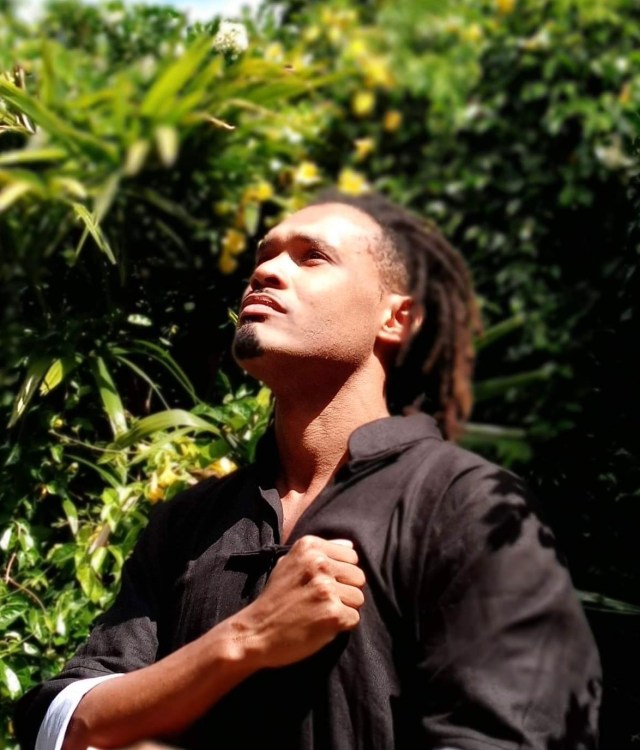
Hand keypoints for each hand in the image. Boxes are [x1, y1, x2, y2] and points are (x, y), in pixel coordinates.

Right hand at [233, 535, 365, 668]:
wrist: (255, 632)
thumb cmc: (275, 599)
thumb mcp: (289, 563)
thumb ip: (320, 552)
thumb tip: (350, 544)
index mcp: (310, 547)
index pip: (351, 556)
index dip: (341, 573)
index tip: (323, 584)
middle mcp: (319, 563)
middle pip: (358, 577)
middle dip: (345, 591)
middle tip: (322, 602)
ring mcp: (326, 588)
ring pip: (359, 598)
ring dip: (344, 609)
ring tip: (320, 613)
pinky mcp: (333, 613)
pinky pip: (354, 618)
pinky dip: (341, 626)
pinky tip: (321, 625)